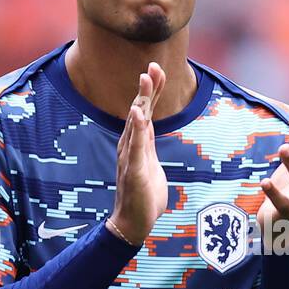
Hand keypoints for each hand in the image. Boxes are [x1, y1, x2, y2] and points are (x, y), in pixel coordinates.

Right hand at [108, 63, 168, 245]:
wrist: (132, 223)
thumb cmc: (142, 195)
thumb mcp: (149, 162)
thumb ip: (147, 143)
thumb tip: (147, 125)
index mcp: (138, 143)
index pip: (146, 111)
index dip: (152, 91)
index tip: (157, 69)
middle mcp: (131, 146)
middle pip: (140, 111)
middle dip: (147, 88)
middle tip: (152, 65)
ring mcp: (131, 157)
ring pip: (137, 124)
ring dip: (142, 101)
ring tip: (145, 80)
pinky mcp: (134, 171)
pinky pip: (136, 146)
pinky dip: (137, 129)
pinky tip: (138, 113)